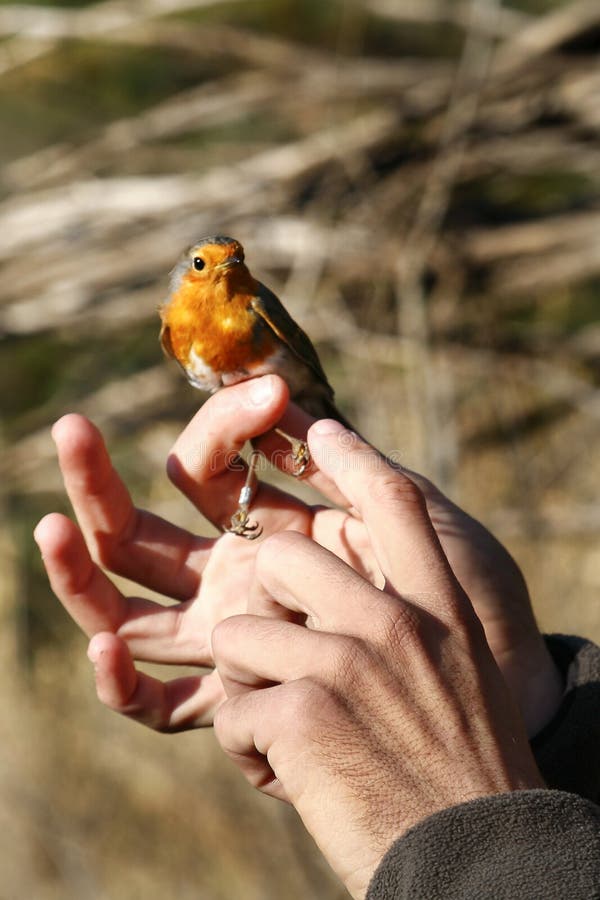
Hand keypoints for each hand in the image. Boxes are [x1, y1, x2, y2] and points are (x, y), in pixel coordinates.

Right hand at [35, 374, 560, 733]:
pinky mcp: (235, 707)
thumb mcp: (407, 510)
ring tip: (51, 526)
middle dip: (96, 480)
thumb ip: (345, 464)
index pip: (204, 472)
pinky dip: (122, 684)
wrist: (507, 675)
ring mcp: (229, 643)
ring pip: (124, 610)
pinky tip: (108, 648)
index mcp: (268, 531)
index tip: (270, 395)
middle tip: (70, 428)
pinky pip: (159, 703)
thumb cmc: (465, 589)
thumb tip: (285, 398)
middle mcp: (234, 583)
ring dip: (78, 571)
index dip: (221, 428)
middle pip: (138, 535)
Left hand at [212, 420, 544, 898]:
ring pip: (236, 634)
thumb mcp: (459, 671)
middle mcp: (392, 622)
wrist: (483, 858)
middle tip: (287, 665)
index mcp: (435, 608)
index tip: (321, 432)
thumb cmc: (469, 768)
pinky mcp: (301, 713)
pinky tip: (298, 779)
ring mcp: (345, 662)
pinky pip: (228, 712)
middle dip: (260, 610)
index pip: (395, 504)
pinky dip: (249, 754)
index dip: (354, 461)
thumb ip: (417, 617)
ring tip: (297, 739)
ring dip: (249, 694)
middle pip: (280, 560)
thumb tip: (358, 577)